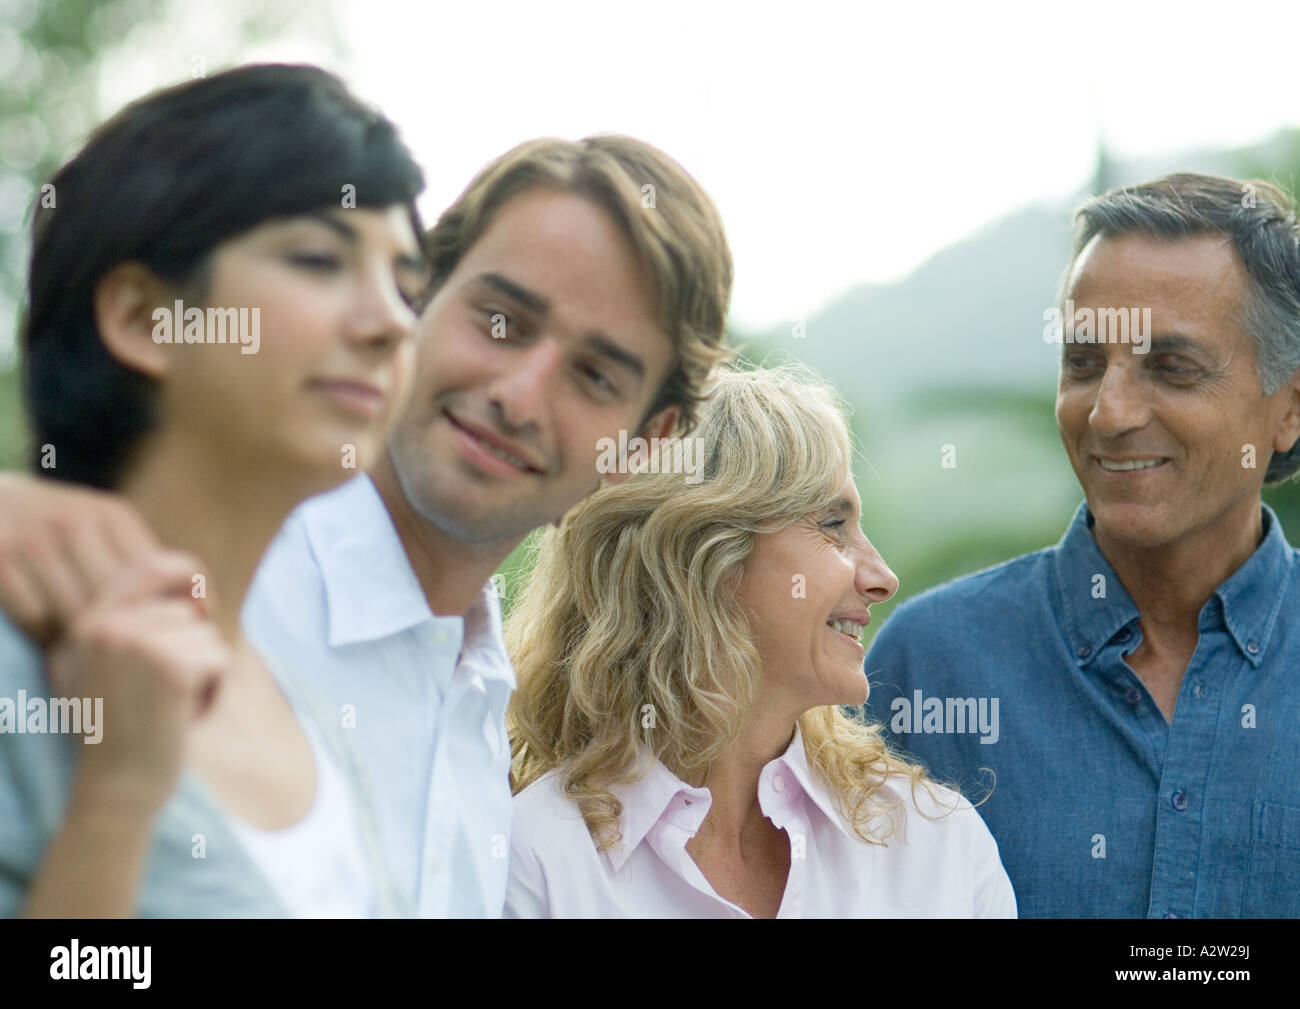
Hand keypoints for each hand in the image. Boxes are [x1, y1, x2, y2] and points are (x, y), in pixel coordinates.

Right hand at [0, 473, 176, 643]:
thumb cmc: (55, 528)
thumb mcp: (99, 527)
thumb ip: (139, 559)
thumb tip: (201, 606)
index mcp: (110, 514)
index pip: (158, 570)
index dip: (175, 606)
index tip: (186, 630)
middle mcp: (75, 520)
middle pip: (119, 597)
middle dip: (129, 628)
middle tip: (132, 651)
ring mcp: (34, 540)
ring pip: (78, 612)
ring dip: (84, 638)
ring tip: (90, 648)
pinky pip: (37, 618)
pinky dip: (44, 634)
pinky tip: (48, 636)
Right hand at [47, 551, 230, 814]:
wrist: (115, 791)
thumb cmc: (124, 730)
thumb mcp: (112, 666)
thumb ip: (138, 622)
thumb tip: (199, 590)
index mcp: (88, 620)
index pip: (150, 563)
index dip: (188, 574)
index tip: (203, 604)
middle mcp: (108, 625)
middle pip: (188, 608)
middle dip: (196, 644)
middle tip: (169, 687)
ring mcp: (138, 643)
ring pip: (207, 634)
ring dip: (204, 671)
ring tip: (170, 705)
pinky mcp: (171, 668)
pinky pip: (220, 658)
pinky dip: (214, 689)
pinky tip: (184, 714)